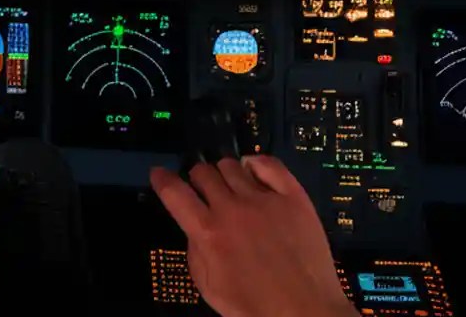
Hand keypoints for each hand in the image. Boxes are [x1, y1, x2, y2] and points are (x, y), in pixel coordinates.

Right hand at [150, 156, 356, 316]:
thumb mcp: (209, 287)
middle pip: (203, 172)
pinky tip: (253, 173)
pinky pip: (269, 164)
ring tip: (232, 188)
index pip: (174, 192)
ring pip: (232, 165)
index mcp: (208, 232)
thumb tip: (196, 226)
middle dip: (197, 179)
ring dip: (224, 174)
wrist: (305, 312)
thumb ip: (195, 251)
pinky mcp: (293, 198)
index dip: (162, 179)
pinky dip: (255, 164)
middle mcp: (233, 209)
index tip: (160, 174)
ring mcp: (265, 200)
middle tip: (204, 192)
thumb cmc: (254, 307)